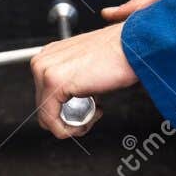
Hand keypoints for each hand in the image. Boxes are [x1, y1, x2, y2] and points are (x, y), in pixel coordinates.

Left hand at [31, 22, 138, 138]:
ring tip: (96, 109)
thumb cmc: (119, 55)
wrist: (133, 46)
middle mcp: (43, 60)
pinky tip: (93, 115)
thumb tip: (69, 101)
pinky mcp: (54, 81)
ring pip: (47, 118)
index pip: (45, 98)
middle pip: (45, 109)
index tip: (88, 106)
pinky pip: (51, 121)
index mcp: (49, 56)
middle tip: (95, 109)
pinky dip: (71, 128)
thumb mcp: (87, 67)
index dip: (68, 110)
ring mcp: (45, 70)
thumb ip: (72, 79)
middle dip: (70, 117)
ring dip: (74, 123)